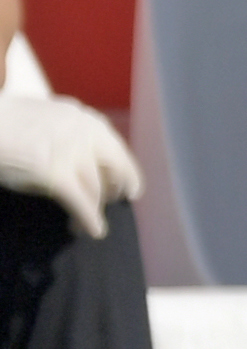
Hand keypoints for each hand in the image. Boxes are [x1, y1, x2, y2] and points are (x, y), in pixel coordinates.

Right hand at [0, 88, 143, 239]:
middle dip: (117, 191)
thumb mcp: (50, 118)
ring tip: (84, 225)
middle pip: (116, 170)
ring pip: (96, 190)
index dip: (127, 173)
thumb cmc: (7, 124)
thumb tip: (85, 154)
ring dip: (96, 210)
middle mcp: (87, 134)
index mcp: (87, 120)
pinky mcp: (56, 174)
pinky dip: (90, 219)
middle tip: (113, 206)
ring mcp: (73, 153)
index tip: (131, 189)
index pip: (116, 150)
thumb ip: (71, 132)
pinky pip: (82, 203)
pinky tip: (94, 231)